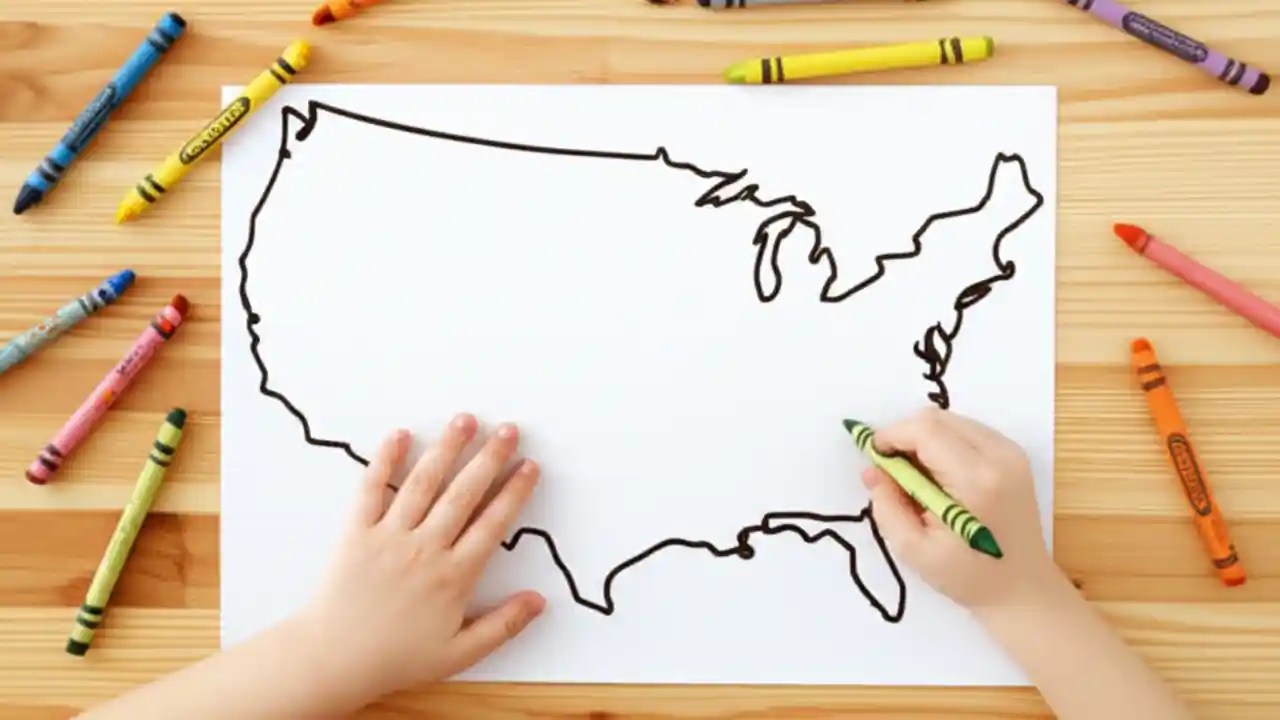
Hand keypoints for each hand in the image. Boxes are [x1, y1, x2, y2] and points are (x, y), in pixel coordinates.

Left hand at [296, 413, 545, 703]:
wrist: (334, 659)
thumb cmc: (397, 657)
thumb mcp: (459, 653)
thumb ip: (502, 625)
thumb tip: (538, 601)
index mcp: (454, 576)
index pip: (493, 524)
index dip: (514, 492)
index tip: (529, 466)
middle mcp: (425, 549)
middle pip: (464, 493)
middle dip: (490, 457)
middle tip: (509, 429)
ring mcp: (390, 536)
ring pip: (424, 483)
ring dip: (447, 448)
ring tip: (465, 420)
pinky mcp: (358, 532)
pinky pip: (372, 489)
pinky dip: (384, 460)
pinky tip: (400, 434)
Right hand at [861, 408, 1062, 611]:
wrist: (1023, 589)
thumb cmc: (970, 578)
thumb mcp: (915, 551)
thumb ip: (888, 506)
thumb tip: (873, 471)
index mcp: (976, 482)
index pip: (924, 430)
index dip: (890, 436)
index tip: (874, 458)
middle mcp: (999, 458)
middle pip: (937, 418)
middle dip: (904, 437)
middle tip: (891, 471)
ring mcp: (1011, 454)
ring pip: (950, 420)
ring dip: (923, 439)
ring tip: (916, 478)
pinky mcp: (1014, 456)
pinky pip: (967, 431)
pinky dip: (944, 444)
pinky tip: (939, 476)